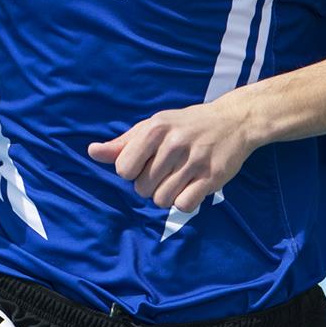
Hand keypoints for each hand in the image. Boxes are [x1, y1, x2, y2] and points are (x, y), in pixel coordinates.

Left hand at [89, 100, 257, 212]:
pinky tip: (191, 187)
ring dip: (167, 196)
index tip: (146, 163)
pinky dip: (185, 202)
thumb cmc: (186, 125)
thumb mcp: (154, 126)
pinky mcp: (212, 176)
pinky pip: (184, 206)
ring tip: (179, 179)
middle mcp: (174, 143)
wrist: (234, 121)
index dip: (132, 171)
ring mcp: (194, 160)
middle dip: (150, 185)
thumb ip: (122, 143)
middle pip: (142, 189)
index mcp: (155, 129)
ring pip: (161, 200)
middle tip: (166, 171)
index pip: (123, 169)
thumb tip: (91, 152)